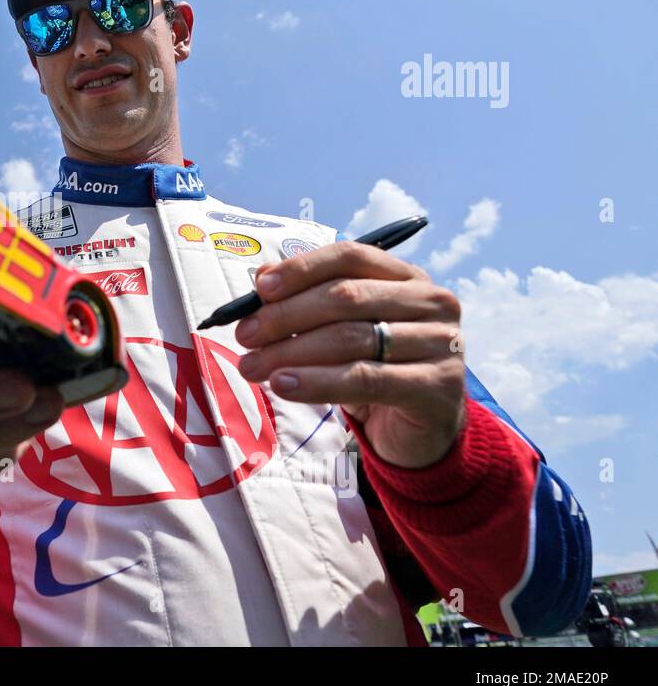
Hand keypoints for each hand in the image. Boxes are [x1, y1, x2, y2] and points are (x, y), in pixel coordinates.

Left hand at [234, 241, 466, 468]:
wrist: (420, 428)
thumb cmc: (376, 369)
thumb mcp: (343, 331)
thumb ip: (308, 300)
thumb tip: (262, 276)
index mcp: (407, 277)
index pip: (351, 257)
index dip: (302, 269)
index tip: (261, 289)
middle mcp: (431, 302)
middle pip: (347, 297)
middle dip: (287, 316)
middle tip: (245, 336)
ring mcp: (441, 343)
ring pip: (351, 339)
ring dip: (292, 352)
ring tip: (253, 366)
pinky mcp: (436, 385)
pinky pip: (365, 379)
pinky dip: (317, 382)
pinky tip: (284, 386)